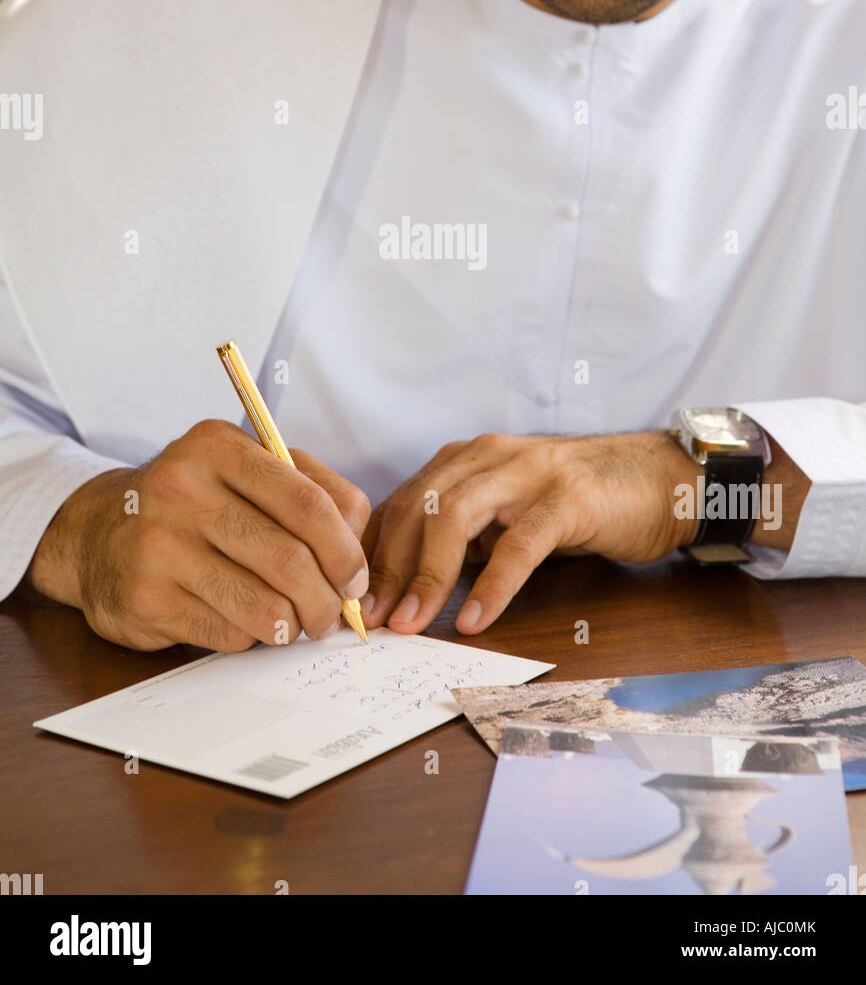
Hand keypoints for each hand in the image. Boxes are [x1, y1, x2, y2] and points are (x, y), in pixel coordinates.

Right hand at [26, 419, 369, 651]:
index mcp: (219, 446)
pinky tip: (244, 620)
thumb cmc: (196, 502)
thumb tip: (358, 552)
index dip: (345, 550)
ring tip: (296, 623)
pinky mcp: (145, 598)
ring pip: (263, 606)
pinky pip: (228, 633)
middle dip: (326, 600)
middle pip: (290, 560)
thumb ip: (313, 492)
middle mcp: (182, 489)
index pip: (307, 503)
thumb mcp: (248, 471)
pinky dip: (251, 635)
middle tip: (334, 616)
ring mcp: (159, 545)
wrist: (99, 533)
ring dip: (294, 625)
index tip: (356, 579)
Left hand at [362, 431, 694, 635]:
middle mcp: (490, 457)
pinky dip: (491, 584)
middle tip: (373, 620)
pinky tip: (473, 618)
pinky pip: (519, 544)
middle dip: (389, 568)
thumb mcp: (508, 513)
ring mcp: (529, 474)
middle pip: (418, 508)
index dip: (374, 554)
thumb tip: (410, 587)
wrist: (659, 479)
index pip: (402, 503)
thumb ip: (465, 536)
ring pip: (455, 517)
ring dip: (427, 576)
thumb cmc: (579, 502)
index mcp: (468, 459)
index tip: (355, 602)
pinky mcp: (568, 500)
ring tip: (412, 623)